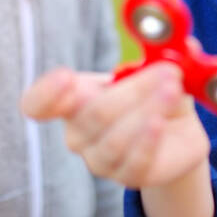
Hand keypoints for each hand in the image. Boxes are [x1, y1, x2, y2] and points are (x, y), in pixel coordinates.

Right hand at [21, 63, 210, 190]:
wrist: (178, 131)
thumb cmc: (155, 91)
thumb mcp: (158, 66)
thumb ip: (163, 51)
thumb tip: (179, 39)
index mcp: (74, 99)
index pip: (37, 104)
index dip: (45, 94)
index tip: (66, 77)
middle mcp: (79, 133)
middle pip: (92, 114)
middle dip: (133, 90)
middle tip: (167, 71)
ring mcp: (99, 159)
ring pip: (113, 140)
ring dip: (146, 112)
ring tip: (173, 91)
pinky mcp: (127, 177)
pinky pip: (132, 164)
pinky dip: (146, 142)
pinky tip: (160, 124)